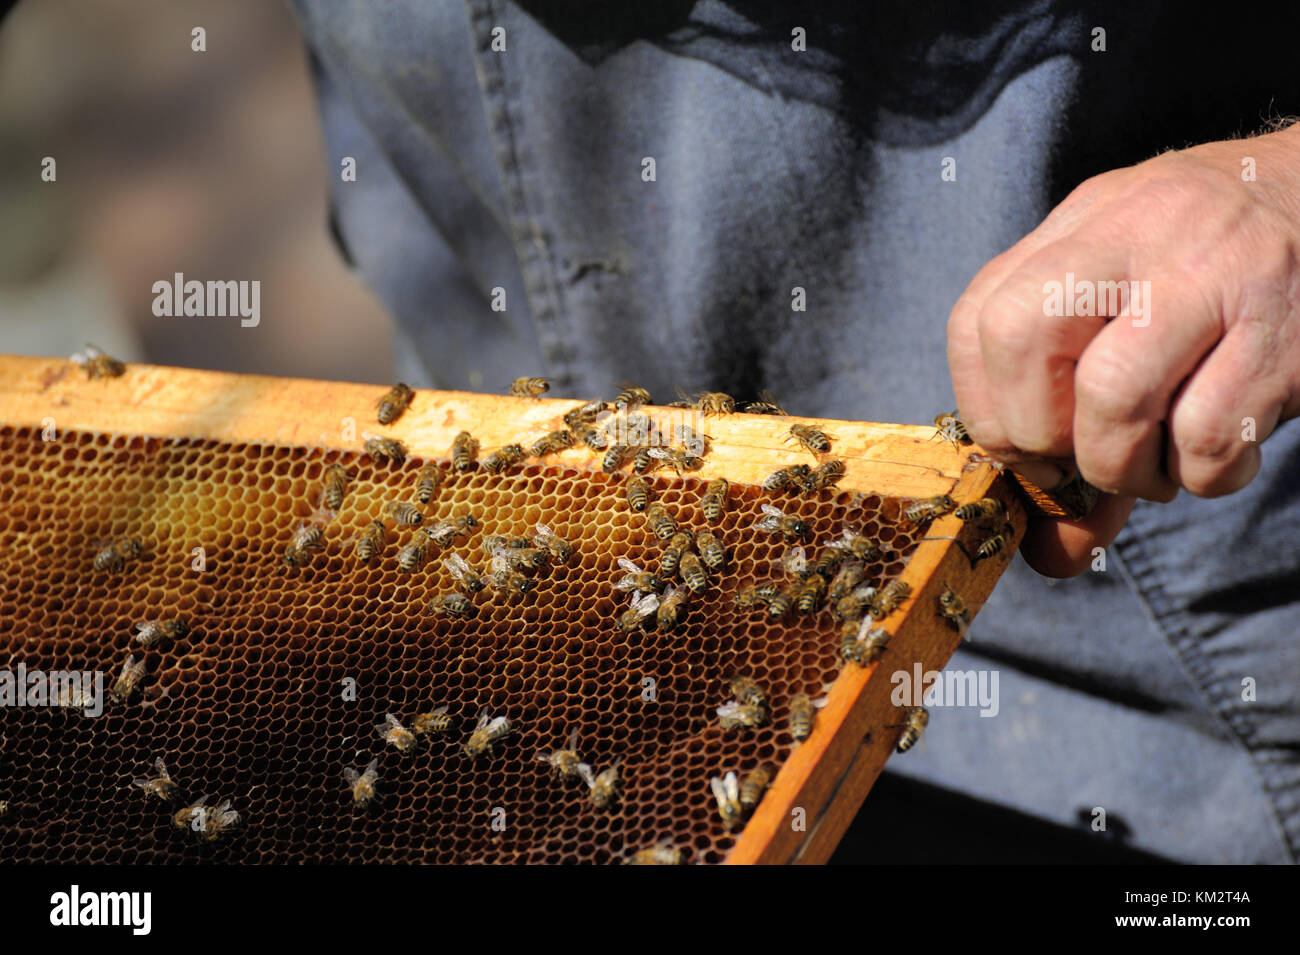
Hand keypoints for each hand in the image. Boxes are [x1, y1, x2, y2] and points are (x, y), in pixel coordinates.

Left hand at [947, 123, 1299, 576]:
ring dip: (1119, 466)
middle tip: (1084, 457)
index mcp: (1082, 226)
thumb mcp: (1128, 302)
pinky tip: (1218, 456)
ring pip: (1111, 393)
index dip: (985, 407)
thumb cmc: (1211, 272)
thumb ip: (1074, 415)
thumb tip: (1049, 555)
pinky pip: (1207, 435)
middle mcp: (1137, 234)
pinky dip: (1202, 476)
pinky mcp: (1283, 333)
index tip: (1024, 446)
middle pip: (1019, 338)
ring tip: (1153, 466)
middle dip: (1037, 434)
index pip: (977, 318)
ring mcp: (1214, 276)